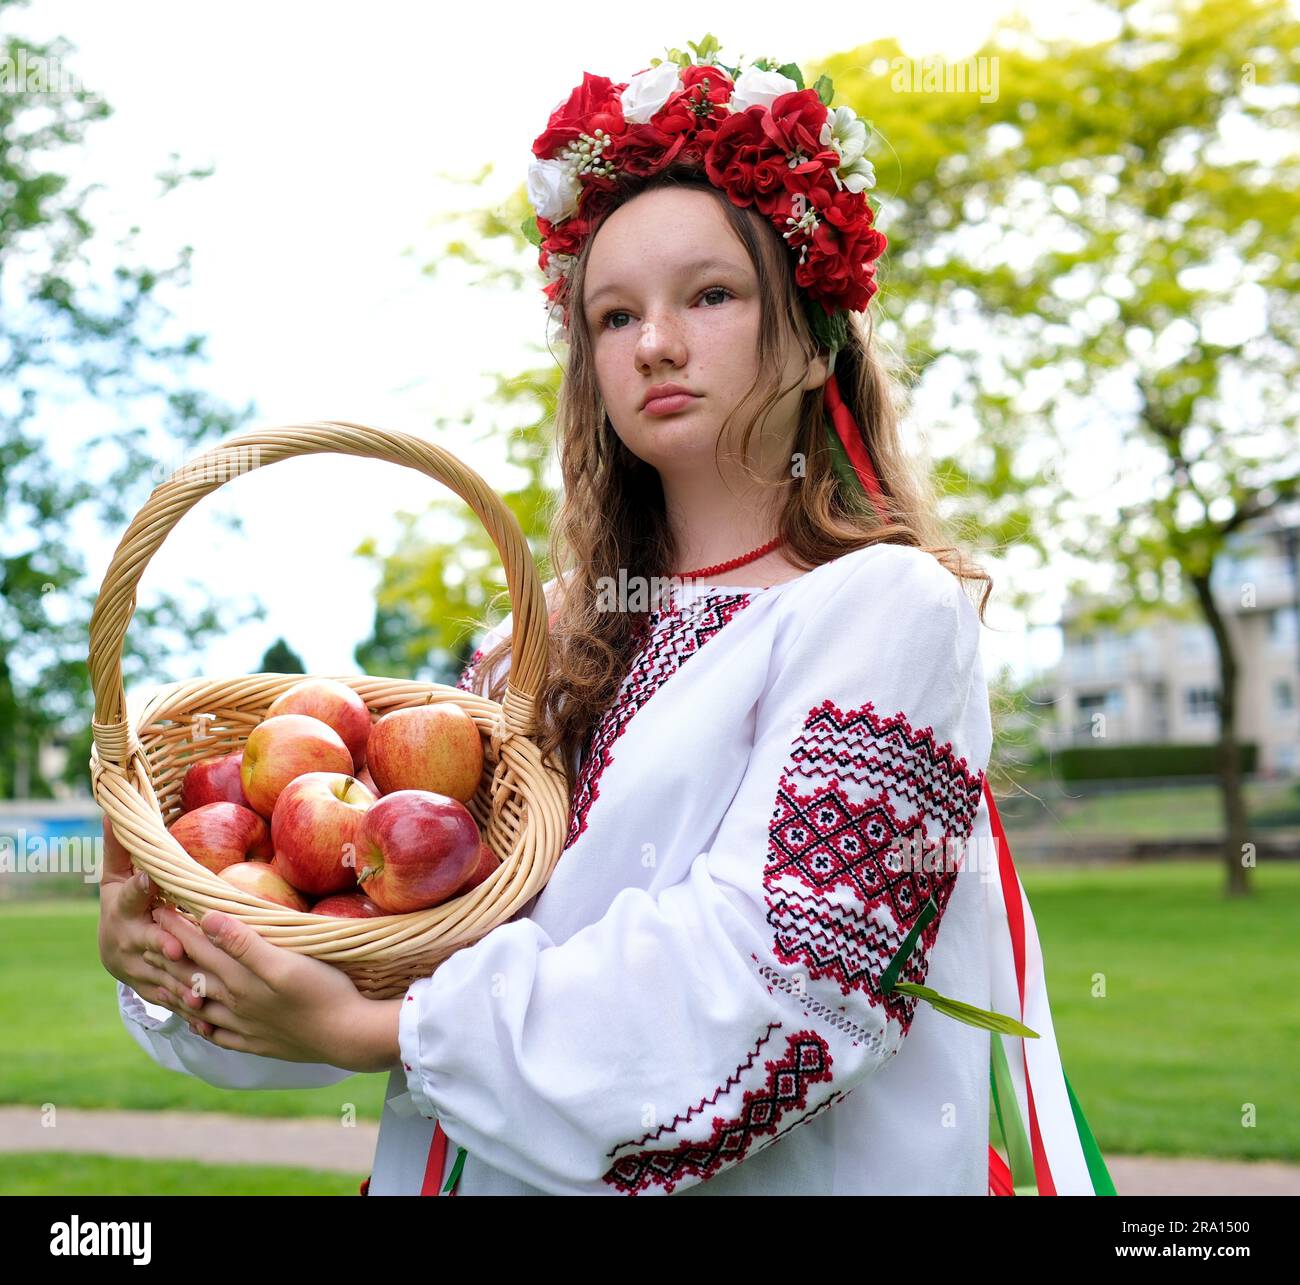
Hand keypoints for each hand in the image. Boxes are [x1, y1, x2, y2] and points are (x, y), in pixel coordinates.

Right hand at [98, 815, 210, 1033]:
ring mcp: (140, 970)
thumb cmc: (126, 902)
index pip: (130, 895)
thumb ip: (121, 846)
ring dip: (181, 983)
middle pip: (147, 943)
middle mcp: (129, 942)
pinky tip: (209, 1018)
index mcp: (123, 910)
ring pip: (163, 976)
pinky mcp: (154, 991)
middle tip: (176, 947)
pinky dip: (189, 1010)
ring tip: (202, 989)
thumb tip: (113, 807)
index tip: (150, 879)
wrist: (115, 951)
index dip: (139, 887)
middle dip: (161, 945)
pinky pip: (174, 1000)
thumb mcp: (118, 874)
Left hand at [149, 901, 400, 1073]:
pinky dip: (202, 1026)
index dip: (178, 927)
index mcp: (240, 979)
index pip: (200, 947)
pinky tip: (199, 1024)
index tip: (158, 908)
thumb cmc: (323, 992)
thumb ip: (245, 943)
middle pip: (192, 976)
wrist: (347, 1036)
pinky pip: (219, 1035)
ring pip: (199, 1008)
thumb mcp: (286, 962)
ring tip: (157, 983)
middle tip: (144, 941)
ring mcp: (244, 1026)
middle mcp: (235, 1003)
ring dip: (176, 992)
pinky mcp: (258, 1042)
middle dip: (168, 956)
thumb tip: (208, 920)